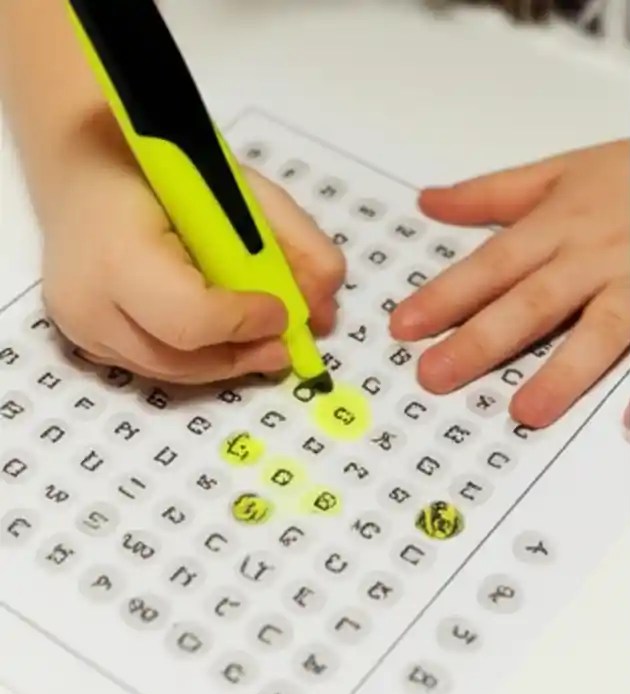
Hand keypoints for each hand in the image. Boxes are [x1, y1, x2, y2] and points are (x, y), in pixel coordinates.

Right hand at [37, 110, 345, 382]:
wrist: (84, 163)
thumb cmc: (166, 169)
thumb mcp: (243, 189)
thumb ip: (295, 241)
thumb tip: (327, 303)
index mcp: (120, 252)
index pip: (189, 318)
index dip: (242, 323)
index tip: (282, 311)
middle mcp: (88, 300)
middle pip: (181, 359)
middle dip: (244, 354)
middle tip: (287, 343)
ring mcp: (78, 327)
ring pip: (170, 371)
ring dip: (227, 362)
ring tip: (267, 344)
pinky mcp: (83, 340)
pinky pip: (153, 365)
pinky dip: (198, 358)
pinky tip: (228, 338)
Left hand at [389, 140, 629, 427]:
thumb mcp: (562, 171)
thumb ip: (493, 193)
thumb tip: (430, 202)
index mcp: (561, 223)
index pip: (495, 263)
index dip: (449, 294)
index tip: (406, 327)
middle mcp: (595, 257)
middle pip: (535, 301)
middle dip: (484, 340)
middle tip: (436, 376)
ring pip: (598, 329)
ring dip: (563, 371)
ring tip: (525, 411)